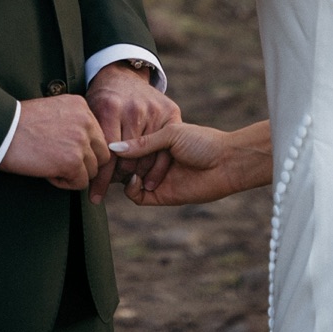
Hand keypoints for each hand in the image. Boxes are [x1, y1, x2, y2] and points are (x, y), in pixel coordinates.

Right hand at [3, 94, 112, 191]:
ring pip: (92, 171)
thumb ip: (74, 123)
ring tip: (50, 165)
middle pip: (102, 154)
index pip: (98, 136)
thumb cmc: (20, 123)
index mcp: (81, 106)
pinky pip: (79, 183)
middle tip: (61, 164)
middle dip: (84, 164)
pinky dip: (64, 183)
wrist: (1, 131)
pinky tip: (47, 172)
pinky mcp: (73, 162)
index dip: (84, 150)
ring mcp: (81, 141)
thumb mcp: (53, 112)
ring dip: (73, 174)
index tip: (65, 153)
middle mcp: (86, 121)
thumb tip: (88, 148)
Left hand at [86, 63, 179, 204]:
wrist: (123, 74)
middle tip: (112, 188)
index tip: (94, 197)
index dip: (100, 180)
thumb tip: (80, 173)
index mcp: (110, 108)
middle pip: (127, 160)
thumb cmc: (102, 100)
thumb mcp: (91, 114)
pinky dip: (155, 170)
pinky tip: (145, 179)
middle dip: (118, 179)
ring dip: (136, 176)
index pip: (106, 155)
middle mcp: (133, 109)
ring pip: (145, 159)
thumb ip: (90, 140)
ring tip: (126, 182)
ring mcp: (153, 111)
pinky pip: (164, 152)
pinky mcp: (170, 112)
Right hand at [122, 118, 272, 206]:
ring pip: (129, 180)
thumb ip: (143, 143)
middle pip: (126, 163)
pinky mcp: (161, 196)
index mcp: (157, 141)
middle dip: (119, 162)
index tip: (107, 141)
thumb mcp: (170, 134)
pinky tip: (134, 180)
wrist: (225, 163)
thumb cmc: (201, 142)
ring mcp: (157, 178)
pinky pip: (138, 197)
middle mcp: (154, 160)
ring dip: (125, 175)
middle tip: (113, 159)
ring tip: (127, 168)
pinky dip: (131, 190)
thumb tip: (113, 147)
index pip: (129, 145)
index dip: (119, 145)